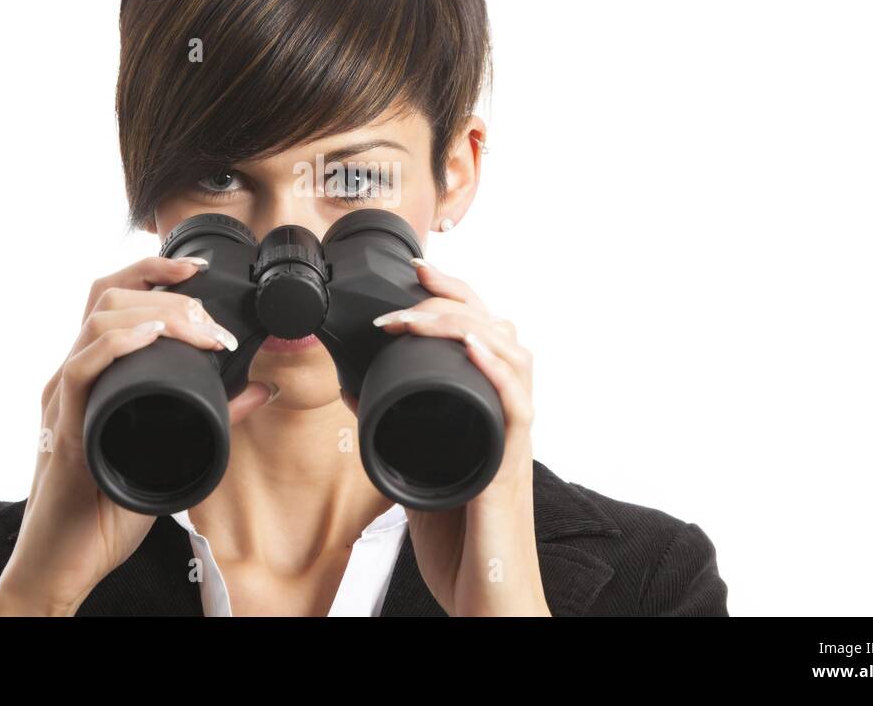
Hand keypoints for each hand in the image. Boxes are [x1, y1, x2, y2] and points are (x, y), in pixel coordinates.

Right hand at [0, 255, 275, 615]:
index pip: (114, 298)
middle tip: (212, 321)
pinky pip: (81, 368)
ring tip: (199, 330)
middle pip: (108, 296)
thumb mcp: (172, 450)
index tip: (198, 268)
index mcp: (94, 374)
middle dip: (167, 292)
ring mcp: (65, 397)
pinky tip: (149, 338)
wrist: (62, 563)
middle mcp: (74, 375)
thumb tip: (259, 389)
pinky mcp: (64, 427)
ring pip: (97, 320)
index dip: (153, 271)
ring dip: (156, 313)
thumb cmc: (105, 510)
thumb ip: (214, 417)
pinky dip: (117, 344)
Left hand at [365, 258, 550, 616]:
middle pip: (499, 332)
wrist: (487, 600)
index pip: (481, 335)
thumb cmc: (462, 544)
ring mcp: (510, 441)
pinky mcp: (509, 469)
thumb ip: (395, 432)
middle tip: (414, 281)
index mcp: (485, 413)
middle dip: (454, 297)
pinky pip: (516, 408)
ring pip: (513, 357)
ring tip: (423, 313)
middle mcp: (505, 418)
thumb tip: (356, 390)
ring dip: (464, 325)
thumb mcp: (414, 473)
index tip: (419, 271)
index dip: (453, 297)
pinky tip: (477, 347)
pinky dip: (498, 371)